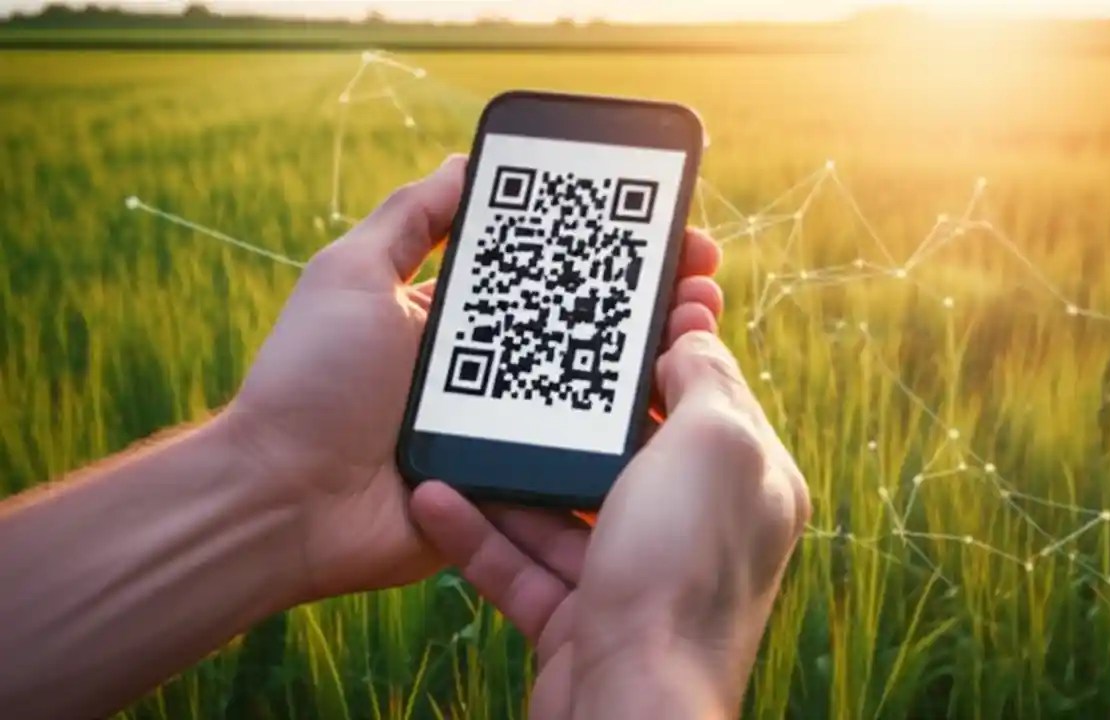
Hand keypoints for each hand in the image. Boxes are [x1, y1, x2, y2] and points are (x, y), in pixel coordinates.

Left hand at [227, 155, 727, 602]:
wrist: (284, 502)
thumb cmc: (311, 384)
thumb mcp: (350, 276)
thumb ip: (406, 219)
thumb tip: (466, 164)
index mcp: (460, 320)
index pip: (546, 276)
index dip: (601, 253)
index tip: (657, 230)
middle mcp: (491, 371)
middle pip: (584, 330)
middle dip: (648, 302)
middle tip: (701, 280)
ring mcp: (506, 429)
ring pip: (594, 393)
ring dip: (653, 363)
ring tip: (703, 331)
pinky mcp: (514, 483)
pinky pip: (578, 458)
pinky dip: (625, 437)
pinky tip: (675, 410)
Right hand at [412, 331, 809, 718]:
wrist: (631, 711)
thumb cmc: (680, 574)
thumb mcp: (713, 448)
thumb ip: (708, 382)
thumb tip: (693, 339)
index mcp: (748, 483)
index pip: (708, 396)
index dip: (666, 349)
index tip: (613, 311)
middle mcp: (699, 531)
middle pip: (631, 451)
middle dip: (576, 413)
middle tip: (522, 363)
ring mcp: (639, 579)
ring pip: (567, 510)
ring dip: (511, 475)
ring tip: (458, 430)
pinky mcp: (582, 623)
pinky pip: (525, 566)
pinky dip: (480, 535)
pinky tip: (433, 498)